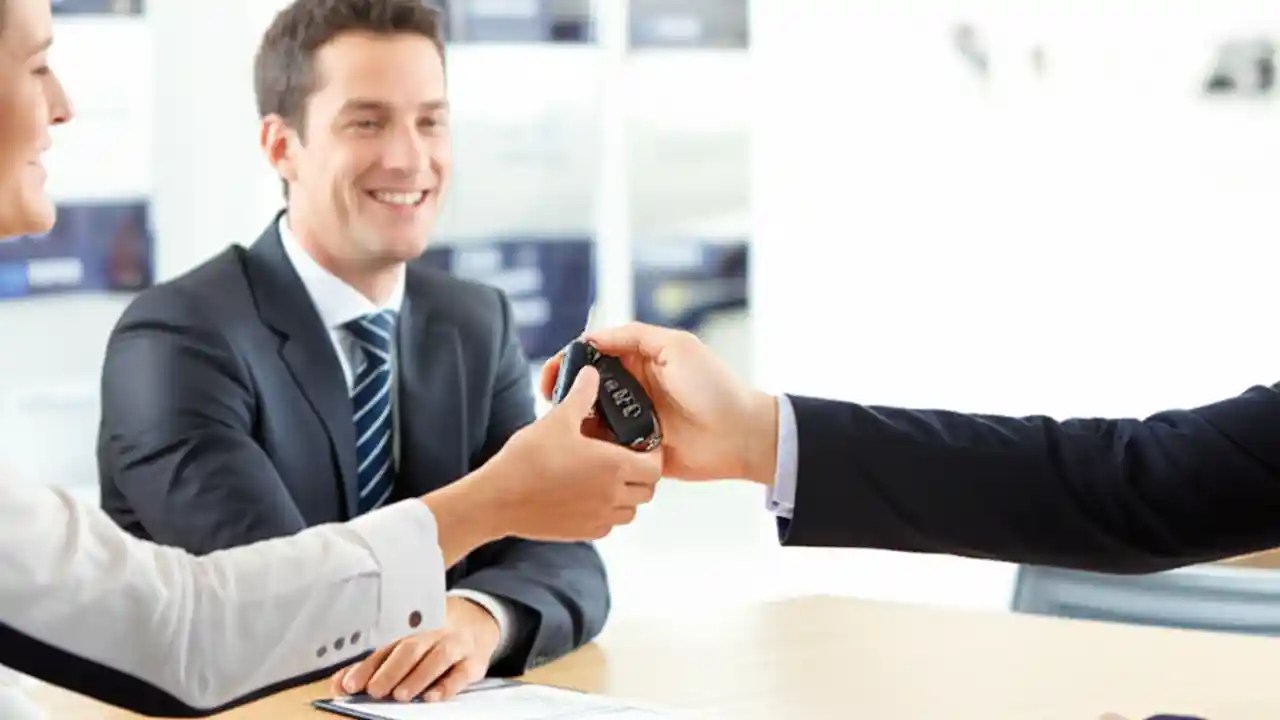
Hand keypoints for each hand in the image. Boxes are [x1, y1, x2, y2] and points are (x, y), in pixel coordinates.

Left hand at [330, 597, 499, 702]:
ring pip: (437, 657)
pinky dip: (448, 685)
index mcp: (411, 631)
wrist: (479, 620)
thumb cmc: (434, 638)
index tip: (349, 685)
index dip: (366, 667)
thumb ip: (373, 665)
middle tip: (374, 690)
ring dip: (417, 677)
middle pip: (410, 648)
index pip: (385, 648)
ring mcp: (456, 645)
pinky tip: (433, 696)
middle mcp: (432, 634)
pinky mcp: (475, 661)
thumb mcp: (405, 644)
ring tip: (400, 695)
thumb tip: (338, 683)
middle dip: (390, 671)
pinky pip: (463, 672)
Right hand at [470, 365, 663, 540]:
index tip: (640, 444)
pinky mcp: (583, 533)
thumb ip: (581, 395)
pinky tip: (587, 496)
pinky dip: (606, 512)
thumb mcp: (557, 419)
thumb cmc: (528, 458)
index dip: (652, 454)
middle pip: (648, 490)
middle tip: (625, 458)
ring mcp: (599, 518)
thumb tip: (591, 374)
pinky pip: (609, 525)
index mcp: (613, 466)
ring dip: (626, 496)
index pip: (655, 466)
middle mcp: (612, 495)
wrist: (498, 499)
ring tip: (606, 478)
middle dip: (642, 475)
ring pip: (630, 511)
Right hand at [541, 323, 777, 484]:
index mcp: (640, 362)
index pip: (594, 356)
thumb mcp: (676, 346)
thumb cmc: (713, 387)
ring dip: (575, 420)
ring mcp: (634, 421)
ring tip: (562, 425)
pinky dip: (592, 446)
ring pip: (592, 418)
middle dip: (565, 392)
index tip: (552, 373)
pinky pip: (607, 447)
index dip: (570, 362)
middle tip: (550, 402)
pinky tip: (579, 447)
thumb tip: (591, 337)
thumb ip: (634, 336)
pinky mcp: (637, 450)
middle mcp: (634, 390)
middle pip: (588, 388)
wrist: (739, 435)